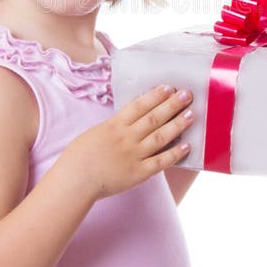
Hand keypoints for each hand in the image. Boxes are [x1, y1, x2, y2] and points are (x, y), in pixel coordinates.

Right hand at [66, 85, 194, 200]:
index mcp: (114, 125)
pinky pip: (160, 162)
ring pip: (160, 137)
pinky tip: (186, 146)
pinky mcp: (138, 173)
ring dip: (177, 125)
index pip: (139, 105)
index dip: (155, 95)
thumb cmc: (80, 156)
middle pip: (153, 118)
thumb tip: (131, 117)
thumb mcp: (96, 131)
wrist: (75, 179)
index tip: (169, 87)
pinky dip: (174, 154)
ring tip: (191, 114)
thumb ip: (115, 125)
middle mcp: (126, 138)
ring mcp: (133, 155)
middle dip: (172, 105)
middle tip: (187, 94)